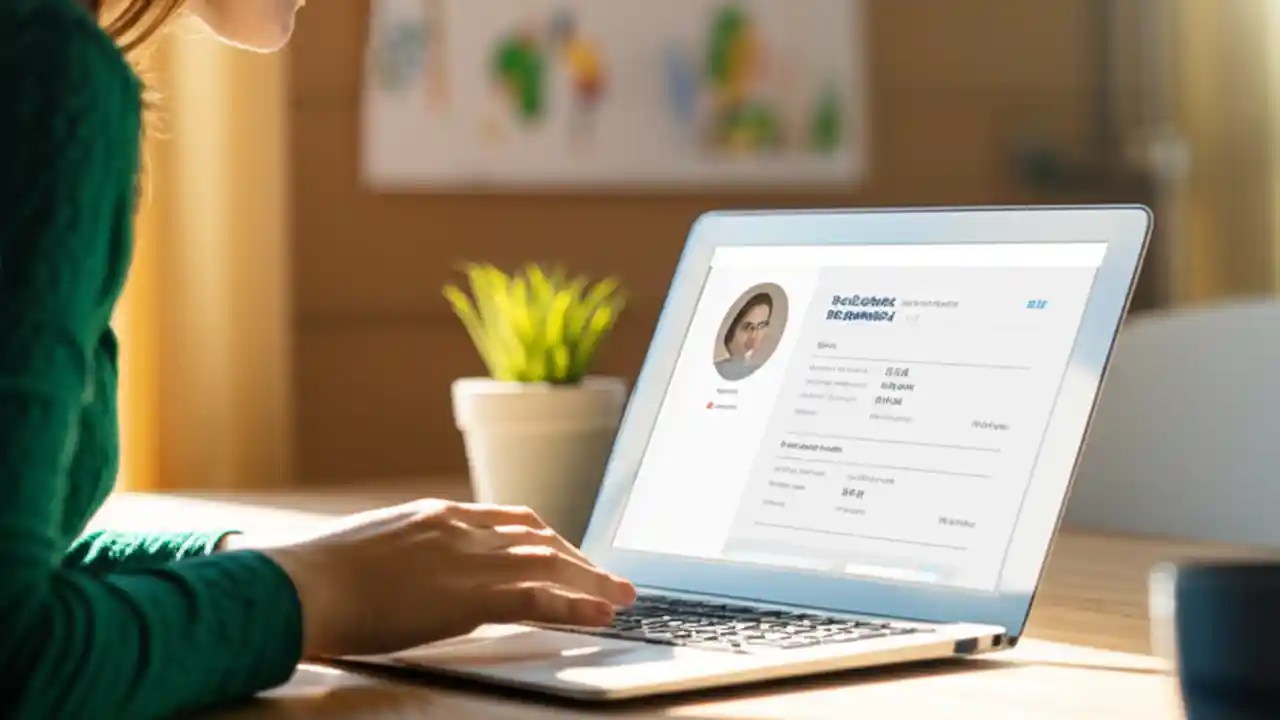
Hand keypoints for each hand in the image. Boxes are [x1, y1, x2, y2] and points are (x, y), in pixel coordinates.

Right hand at [239, 499, 636, 657]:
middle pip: (540, 538)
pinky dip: (576, 604)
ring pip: (549, 563)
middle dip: (580, 559)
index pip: (511, 520)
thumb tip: (417, 574)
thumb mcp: (371, 551)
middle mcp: (461, 528)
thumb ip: (408, 554)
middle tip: (611, 580)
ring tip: (623, 597)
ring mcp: (467, 557)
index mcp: (438, 515)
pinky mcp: (468, 593)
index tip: (568, 554)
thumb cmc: (319, 577)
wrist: (301, 584)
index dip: (548, 539)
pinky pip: (538, 597)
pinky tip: (602, 613)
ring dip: (592, 580)